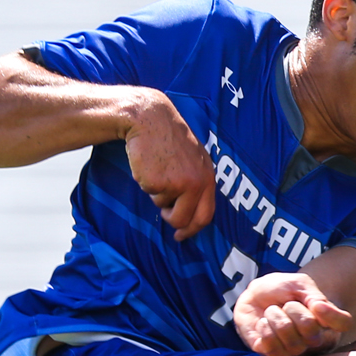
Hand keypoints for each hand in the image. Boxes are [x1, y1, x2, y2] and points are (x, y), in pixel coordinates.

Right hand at [123, 89, 214, 240]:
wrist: (150, 119)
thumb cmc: (169, 139)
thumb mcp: (194, 159)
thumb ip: (197, 183)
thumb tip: (191, 214)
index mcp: (208, 177)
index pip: (206, 214)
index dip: (193, 228)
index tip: (182, 235)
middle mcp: (197, 182)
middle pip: (185, 219)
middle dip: (174, 222)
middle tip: (166, 217)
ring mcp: (178, 183)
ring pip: (164, 207)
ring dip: (158, 195)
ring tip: (158, 171)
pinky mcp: (159, 182)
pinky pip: (150, 194)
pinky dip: (147, 184)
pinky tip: (149, 165)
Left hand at [233, 272, 355, 355]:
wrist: (254, 296)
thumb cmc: (280, 290)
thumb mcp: (299, 284)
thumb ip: (314, 296)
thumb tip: (320, 308)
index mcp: (326, 320)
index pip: (344, 323)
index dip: (331, 315)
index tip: (316, 304)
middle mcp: (314, 339)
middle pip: (311, 329)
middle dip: (293, 310)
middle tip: (286, 304)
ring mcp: (295, 350)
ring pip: (291, 340)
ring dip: (275, 318)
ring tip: (272, 313)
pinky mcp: (275, 355)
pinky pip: (274, 349)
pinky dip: (265, 330)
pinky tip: (264, 324)